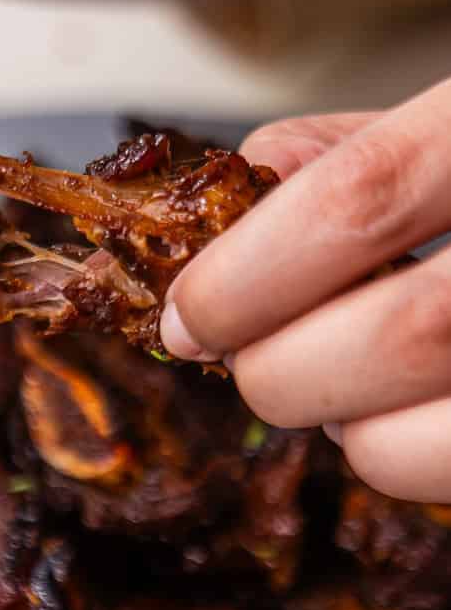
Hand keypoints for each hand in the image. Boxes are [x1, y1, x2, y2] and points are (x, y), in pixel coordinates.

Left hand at [160, 81, 450, 503]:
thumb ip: (361, 149)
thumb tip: (239, 207)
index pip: (361, 199)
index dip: (248, 273)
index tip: (184, 317)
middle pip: (407, 334)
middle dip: (283, 367)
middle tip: (245, 361)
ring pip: (437, 445)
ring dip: (356, 434)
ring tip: (348, 392)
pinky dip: (420, 460)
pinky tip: (423, 412)